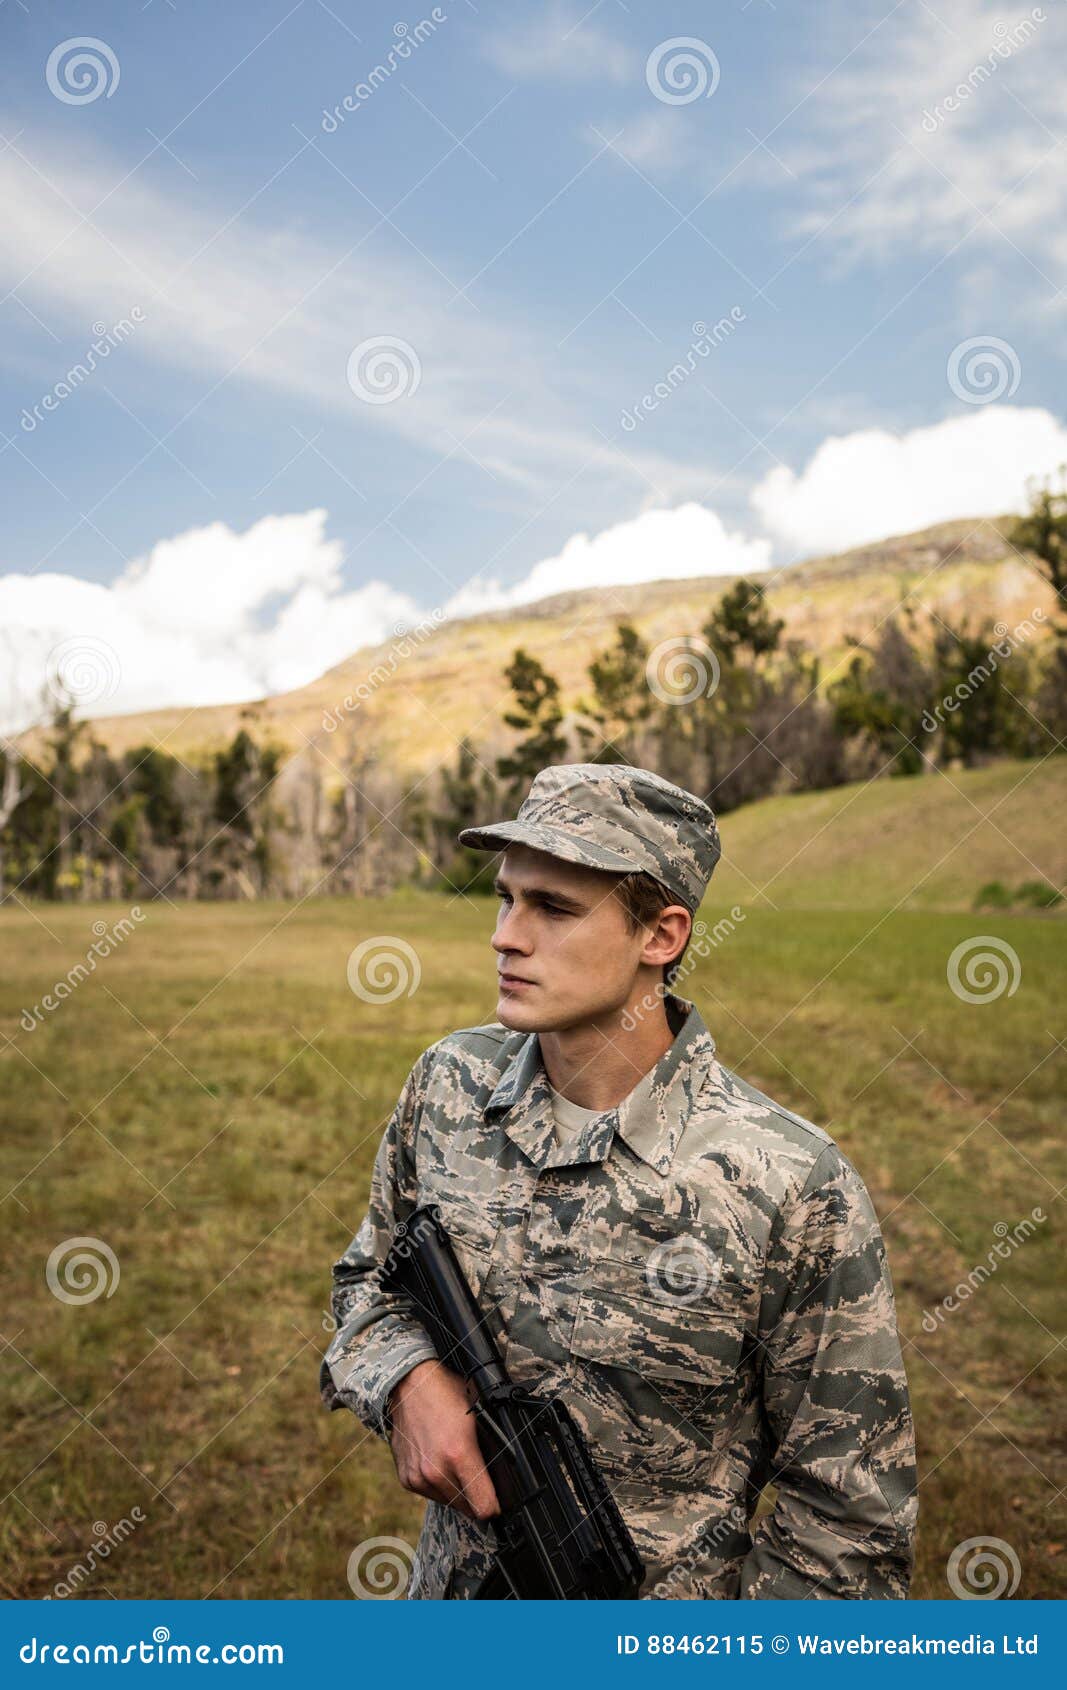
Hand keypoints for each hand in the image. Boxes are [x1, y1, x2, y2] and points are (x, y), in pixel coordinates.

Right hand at [387, 1359, 500, 1521]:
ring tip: (457, 1466)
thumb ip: (490, 1448)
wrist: (410, 1384)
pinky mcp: (406, 1478)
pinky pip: (430, 1494)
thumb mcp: (479, 1415)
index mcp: (459, 1454)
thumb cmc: (447, 1393)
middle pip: (467, 1509)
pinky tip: (440, 1464)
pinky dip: (438, 1486)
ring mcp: (418, 1476)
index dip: (495, 1505)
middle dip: (476, 1498)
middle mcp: (436, 1471)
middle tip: (480, 1480)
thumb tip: (504, 1474)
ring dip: (457, 1493)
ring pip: (448, 1503)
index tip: (498, 1500)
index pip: (484, 1506)